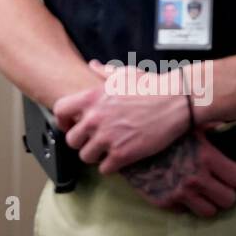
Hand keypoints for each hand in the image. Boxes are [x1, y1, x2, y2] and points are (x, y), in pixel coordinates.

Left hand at [53, 60, 192, 172]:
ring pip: (85, 157)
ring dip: (95, 156)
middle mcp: (94, 119)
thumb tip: (93, 65)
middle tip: (93, 141)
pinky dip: (111, 166)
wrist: (175, 101)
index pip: (59, 111)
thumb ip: (104, 72)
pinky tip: (119, 158)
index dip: (62, 121)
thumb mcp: (123, 74)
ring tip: (106, 150)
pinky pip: (105, 169)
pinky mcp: (122, 155)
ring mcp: (107, 138)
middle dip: (81, 142)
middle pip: (71, 140)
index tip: (71, 125)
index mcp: (91, 98)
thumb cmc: (151, 86)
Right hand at [120, 130, 235, 216]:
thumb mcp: (184, 123)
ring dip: (207, 202)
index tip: (229, 172)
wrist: (122, 136)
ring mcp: (179, 191)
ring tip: (201, 191)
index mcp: (206, 156)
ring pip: (210, 212)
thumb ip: (206, 125)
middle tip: (217, 184)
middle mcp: (196, 177)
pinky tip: (179, 189)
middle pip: (229, 200)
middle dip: (224, 192)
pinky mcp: (162, 200)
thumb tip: (221, 119)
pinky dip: (184, 203)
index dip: (235, 175)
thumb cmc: (156, 125)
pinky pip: (184, 212)